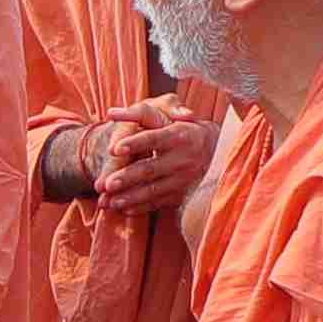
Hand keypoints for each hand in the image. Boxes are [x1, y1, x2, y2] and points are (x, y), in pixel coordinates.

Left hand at [75, 100, 218, 215]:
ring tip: (110, 201)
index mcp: (178, 134)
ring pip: (153, 190)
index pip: (153, 138)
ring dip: (130, 197)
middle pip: (150, 169)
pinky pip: (159, 203)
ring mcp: (183, 179)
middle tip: (107, 184)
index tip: (113, 148)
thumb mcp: (167, 113)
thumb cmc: (181, 128)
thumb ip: (140, 113)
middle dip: (127, 178)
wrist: (215, 150)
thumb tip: (111, 113)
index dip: (134, 143)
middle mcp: (182, 158)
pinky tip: (124, 209)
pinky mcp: (182, 194)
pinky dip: (141, 207)